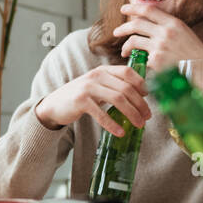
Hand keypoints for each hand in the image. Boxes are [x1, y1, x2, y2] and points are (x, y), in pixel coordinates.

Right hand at [34, 64, 150, 135]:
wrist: (54, 104)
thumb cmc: (80, 97)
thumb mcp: (97, 86)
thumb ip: (114, 86)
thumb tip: (140, 97)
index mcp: (103, 70)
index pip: (128, 72)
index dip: (141, 84)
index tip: (148, 97)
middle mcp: (96, 75)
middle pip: (126, 88)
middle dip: (140, 104)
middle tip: (147, 116)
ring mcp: (88, 87)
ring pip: (118, 99)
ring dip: (132, 113)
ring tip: (139, 125)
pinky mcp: (80, 101)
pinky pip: (101, 113)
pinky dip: (113, 124)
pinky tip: (120, 132)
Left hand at [112, 3, 202, 69]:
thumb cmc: (195, 54)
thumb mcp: (184, 33)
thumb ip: (167, 28)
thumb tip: (148, 26)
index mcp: (174, 23)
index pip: (148, 9)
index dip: (133, 7)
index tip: (123, 8)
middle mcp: (166, 32)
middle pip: (136, 24)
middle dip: (122, 28)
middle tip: (116, 32)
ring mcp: (160, 46)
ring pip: (134, 41)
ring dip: (125, 47)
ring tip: (124, 52)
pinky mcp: (156, 61)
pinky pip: (140, 59)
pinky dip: (138, 62)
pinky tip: (139, 65)